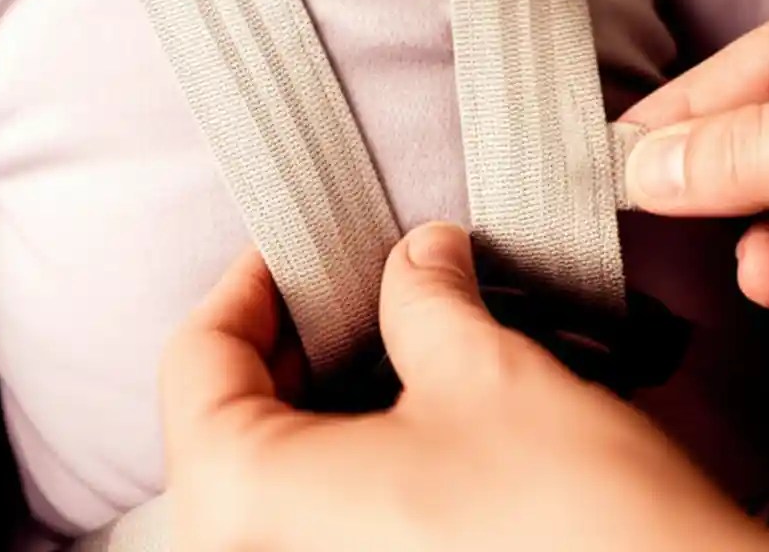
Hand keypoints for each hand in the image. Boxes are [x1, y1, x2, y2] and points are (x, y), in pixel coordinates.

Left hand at [159, 223, 768, 551]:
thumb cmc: (571, 524)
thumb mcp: (484, 373)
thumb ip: (425, 298)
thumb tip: (419, 260)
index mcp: (247, 498)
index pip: (197, 359)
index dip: (251, 281)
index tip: (297, 245)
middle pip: (235, 414)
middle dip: (307, 337)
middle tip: (366, 284)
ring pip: (286, 466)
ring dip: (343, 394)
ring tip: (411, 340)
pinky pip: (331, 511)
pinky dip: (368, 452)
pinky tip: (432, 415)